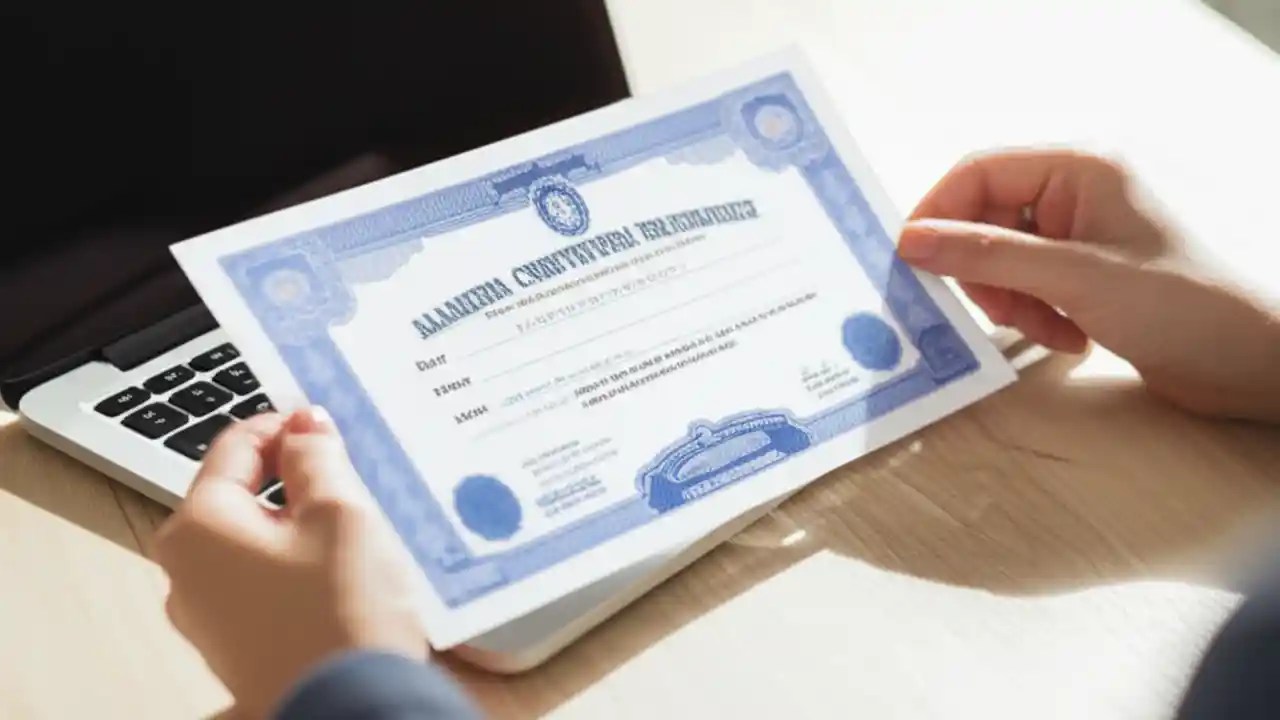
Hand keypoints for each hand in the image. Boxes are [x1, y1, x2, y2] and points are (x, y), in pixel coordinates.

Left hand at [152, 408, 428, 717]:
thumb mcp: (339, 513)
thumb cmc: (342, 613)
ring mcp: (206, 615)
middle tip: (353, 480)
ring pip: (254, 541)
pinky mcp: (235, 646)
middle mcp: (185, 570)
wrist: (352, 709)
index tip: (330, 424)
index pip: (236, 445)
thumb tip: (303, 423)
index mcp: (197, 527)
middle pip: (241, 495)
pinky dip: (298, 567)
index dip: (288, 425)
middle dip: (296, 480)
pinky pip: (262, 583)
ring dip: (300, 525)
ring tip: (356, 532)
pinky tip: (343, 574)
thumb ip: (315, 457)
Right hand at [897, 148, 1279, 422]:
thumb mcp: (1075, 276)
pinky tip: (1073, 338)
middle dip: (986, 273)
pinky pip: (1034, 286)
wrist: (1262, 362)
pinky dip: (1039, 315)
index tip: (912, 262)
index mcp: (1083, 166)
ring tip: (1051, 330)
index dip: (938, 214)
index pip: (979, 171)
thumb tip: (913, 241)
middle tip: (1002, 313)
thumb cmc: (1190, 303)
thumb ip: (987, 256)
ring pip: (1006, 259)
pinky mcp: (1095, 275)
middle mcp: (1083, 192)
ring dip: (1014, 302)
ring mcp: (1089, 234)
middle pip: (988, 219)